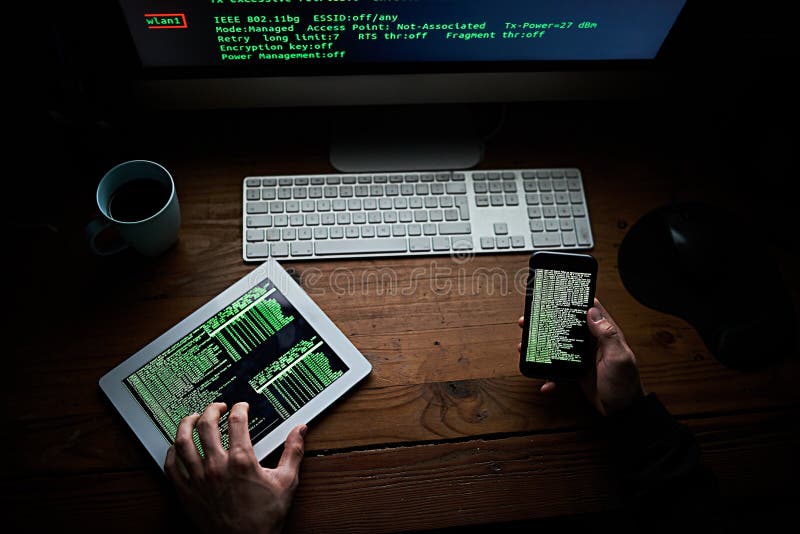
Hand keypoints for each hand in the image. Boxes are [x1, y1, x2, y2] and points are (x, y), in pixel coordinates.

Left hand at [165, 402, 306, 533]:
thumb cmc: (264, 519)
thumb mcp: (286, 483)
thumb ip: (293, 452)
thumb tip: (300, 430)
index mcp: (242, 461)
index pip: (237, 420)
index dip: (240, 407)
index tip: (241, 406)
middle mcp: (217, 466)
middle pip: (206, 425)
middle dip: (211, 409)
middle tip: (217, 407)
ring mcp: (198, 480)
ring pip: (183, 441)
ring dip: (186, 424)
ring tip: (192, 418)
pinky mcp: (186, 494)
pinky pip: (171, 467)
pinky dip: (171, 452)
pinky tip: (176, 447)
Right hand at [517, 297, 644, 414]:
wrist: (623, 411)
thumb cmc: (625, 385)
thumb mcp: (619, 358)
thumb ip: (607, 335)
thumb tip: (592, 311)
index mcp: (604, 335)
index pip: (588, 310)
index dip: (572, 300)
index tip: (554, 295)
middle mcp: (591, 343)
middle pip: (566, 326)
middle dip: (546, 322)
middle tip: (529, 320)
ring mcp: (582, 357)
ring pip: (557, 346)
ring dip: (541, 347)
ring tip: (525, 346)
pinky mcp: (575, 371)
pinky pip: (557, 370)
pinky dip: (548, 375)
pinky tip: (544, 381)